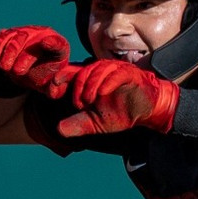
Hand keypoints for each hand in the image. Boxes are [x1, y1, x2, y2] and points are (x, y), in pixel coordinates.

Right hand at [0, 26, 71, 93]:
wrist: (27, 72)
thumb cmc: (43, 79)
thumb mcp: (50, 87)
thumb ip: (56, 91)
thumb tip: (53, 89)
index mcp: (59, 48)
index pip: (59, 44)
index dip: (53, 43)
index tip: (45, 43)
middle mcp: (44, 35)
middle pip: (34, 40)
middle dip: (24, 56)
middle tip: (17, 71)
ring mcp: (27, 32)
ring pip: (18, 37)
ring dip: (9, 52)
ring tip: (4, 68)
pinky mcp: (12, 33)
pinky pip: (4, 37)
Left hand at [53, 59, 178, 137]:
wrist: (146, 113)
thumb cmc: (121, 113)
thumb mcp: (96, 123)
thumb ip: (79, 125)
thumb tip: (59, 130)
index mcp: (90, 80)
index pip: (71, 73)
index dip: (59, 79)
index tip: (51, 92)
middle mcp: (101, 72)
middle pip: (83, 70)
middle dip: (76, 86)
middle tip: (79, 104)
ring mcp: (115, 71)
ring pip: (99, 68)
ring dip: (91, 83)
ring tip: (90, 100)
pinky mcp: (130, 74)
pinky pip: (117, 73)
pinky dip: (108, 81)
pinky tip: (102, 94)